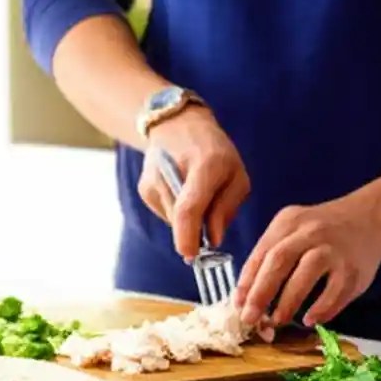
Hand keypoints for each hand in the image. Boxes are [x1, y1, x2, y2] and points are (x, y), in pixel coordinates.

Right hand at [138, 107, 250, 259]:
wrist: (178, 125)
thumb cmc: (216, 153)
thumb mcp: (236, 176)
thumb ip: (226, 209)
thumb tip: (214, 239)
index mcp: (205, 164)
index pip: (189, 207)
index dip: (188, 236)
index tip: (191, 255)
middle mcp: (172, 170)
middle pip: (180, 218)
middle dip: (195, 232)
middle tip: (209, 220)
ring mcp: (153, 179)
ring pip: (173, 220)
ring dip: (189, 221)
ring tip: (196, 194)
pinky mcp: (144, 188)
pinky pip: (165, 214)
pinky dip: (177, 212)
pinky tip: (181, 192)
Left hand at [233, 198, 380, 326]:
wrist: (369, 220)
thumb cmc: (323, 232)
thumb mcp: (293, 230)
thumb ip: (271, 256)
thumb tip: (247, 297)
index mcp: (289, 222)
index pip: (261, 253)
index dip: (247, 282)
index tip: (238, 305)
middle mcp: (311, 232)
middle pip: (279, 260)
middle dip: (261, 292)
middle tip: (250, 318)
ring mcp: (334, 250)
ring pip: (307, 274)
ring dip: (289, 302)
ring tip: (278, 320)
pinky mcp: (354, 269)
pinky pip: (335, 292)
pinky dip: (321, 308)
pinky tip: (310, 319)